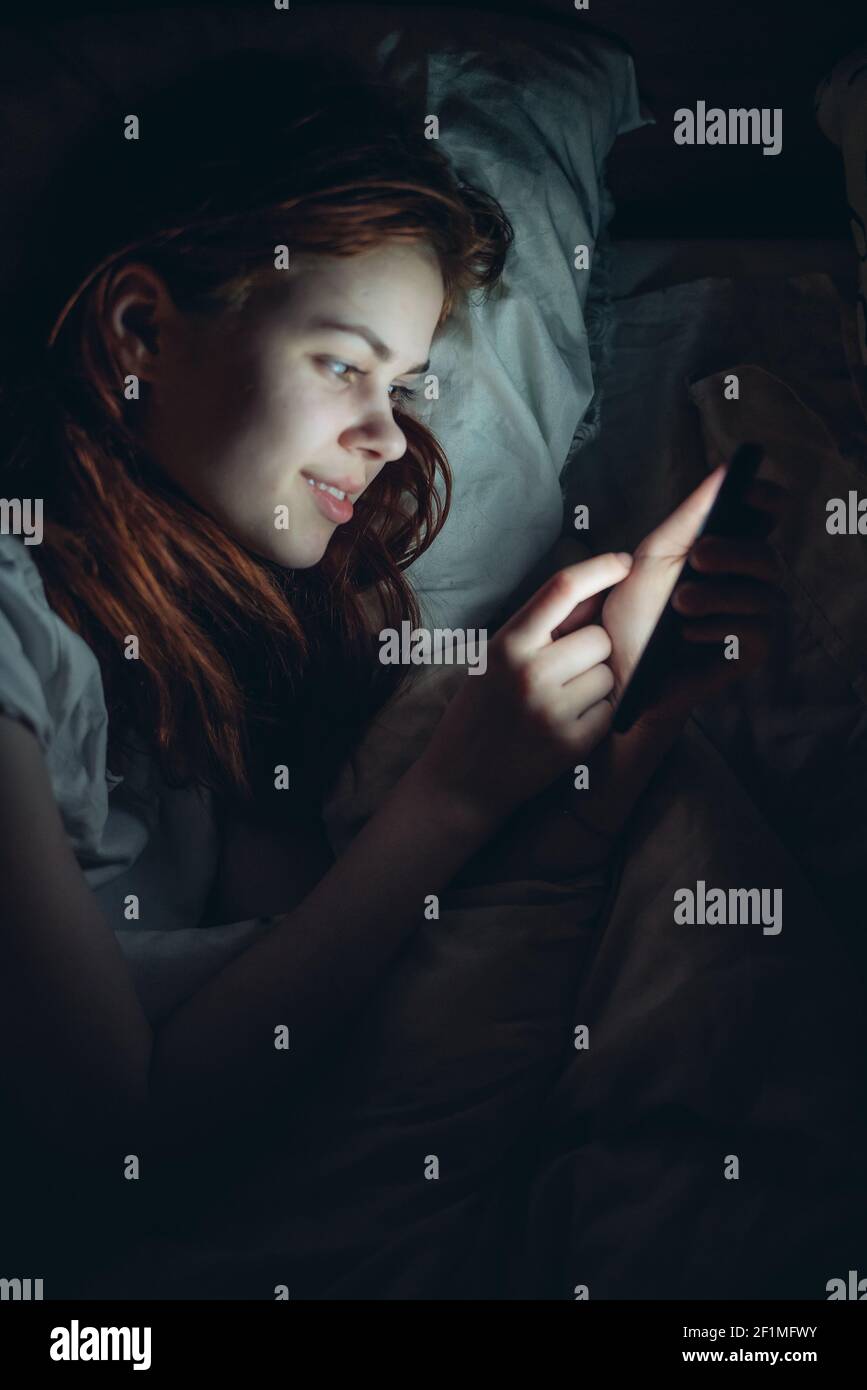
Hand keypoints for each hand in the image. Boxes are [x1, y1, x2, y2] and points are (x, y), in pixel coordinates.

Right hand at [415, 551, 633, 825]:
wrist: (460, 781)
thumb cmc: (480, 711)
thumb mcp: (494, 659)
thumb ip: (541, 627)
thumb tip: (596, 588)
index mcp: (507, 644)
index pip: (563, 588)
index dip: (601, 568)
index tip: (624, 562)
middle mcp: (529, 673)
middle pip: (599, 636)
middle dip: (592, 650)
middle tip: (564, 672)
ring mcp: (551, 709)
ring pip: (609, 673)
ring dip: (597, 683)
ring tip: (561, 700)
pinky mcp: (571, 743)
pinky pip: (609, 709)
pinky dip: (597, 715)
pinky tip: (566, 724)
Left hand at [600, 464, 788, 725]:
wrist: (619, 673)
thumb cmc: (635, 613)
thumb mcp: (653, 556)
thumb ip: (690, 515)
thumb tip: (727, 468)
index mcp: (728, 550)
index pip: (768, 515)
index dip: (767, 498)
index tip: (751, 490)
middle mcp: (749, 580)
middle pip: (766, 555)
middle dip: (732, 552)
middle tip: (698, 556)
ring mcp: (754, 616)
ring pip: (760, 594)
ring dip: (716, 595)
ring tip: (680, 603)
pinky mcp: (751, 652)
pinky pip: (753, 630)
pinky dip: (718, 626)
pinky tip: (688, 633)